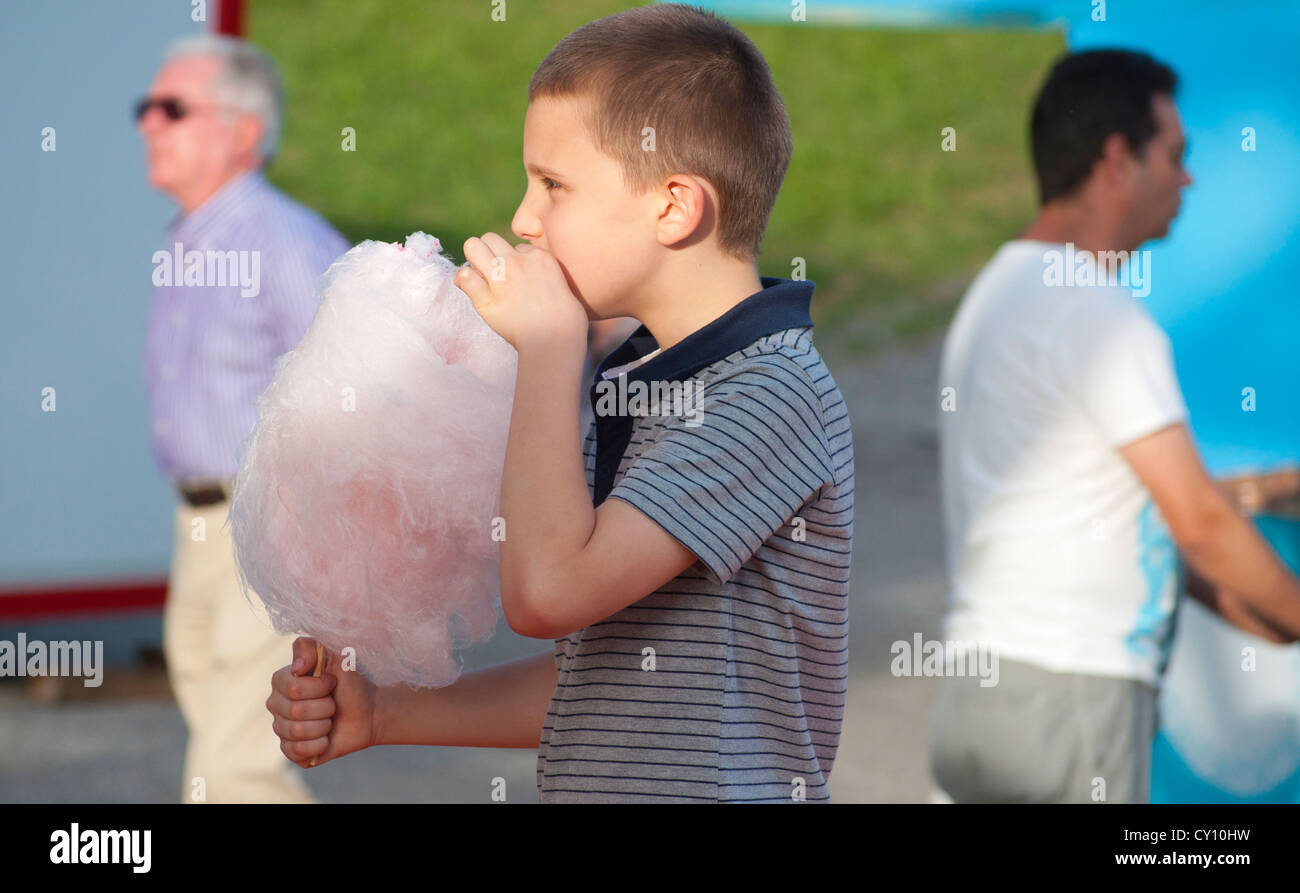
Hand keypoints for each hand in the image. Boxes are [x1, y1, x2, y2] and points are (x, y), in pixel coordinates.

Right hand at [267, 637, 377, 768]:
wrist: (368, 713)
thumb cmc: (350, 683)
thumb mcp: (336, 657)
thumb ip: (312, 648)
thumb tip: (298, 667)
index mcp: (282, 680)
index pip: (293, 688)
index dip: (319, 687)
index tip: (332, 683)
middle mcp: (276, 704)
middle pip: (296, 711)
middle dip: (325, 707)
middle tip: (333, 704)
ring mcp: (282, 728)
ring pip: (297, 732)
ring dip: (324, 725)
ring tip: (330, 720)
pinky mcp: (291, 750)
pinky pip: (297, 751)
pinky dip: (319, 744)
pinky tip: (326, 738)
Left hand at [455, 233, 587, 351]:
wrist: (556, 340)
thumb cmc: (566, 320)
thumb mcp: (562, 284)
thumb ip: (546, 274)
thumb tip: (534, 278)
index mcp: (539, 256)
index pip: (516, 247)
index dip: (514, 262)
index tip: (518, 279)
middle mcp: (517, 261)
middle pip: (490, 238)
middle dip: (488, 252)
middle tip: (492, 272)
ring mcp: (500, 278)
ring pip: (472, 246)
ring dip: (473, 260)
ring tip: (479, 276)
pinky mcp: (486, 298)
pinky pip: (464, 276)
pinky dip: (463, 281)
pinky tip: (469, 289)